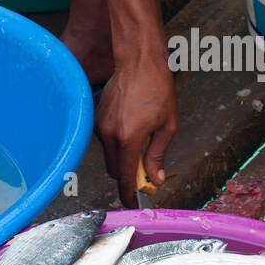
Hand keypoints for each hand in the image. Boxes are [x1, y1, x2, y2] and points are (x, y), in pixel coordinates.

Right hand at [95, 55, 177, 206]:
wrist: (138, 61)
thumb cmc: (158, 89)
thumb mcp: (168, 125)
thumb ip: (158, 154)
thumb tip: (156, 178)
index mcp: (128, 138)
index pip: (124, 177)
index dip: (128, 195)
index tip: (132, 204)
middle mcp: (109, 134)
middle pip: (115, 170)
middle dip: (128, 174)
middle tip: (146, 169)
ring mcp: (99, 125)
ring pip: (110, 156)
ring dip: (123, 156)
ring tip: (142, 137)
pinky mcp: (96, 118)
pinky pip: (106, 140)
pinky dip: (118, 142)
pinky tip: (131, 125)